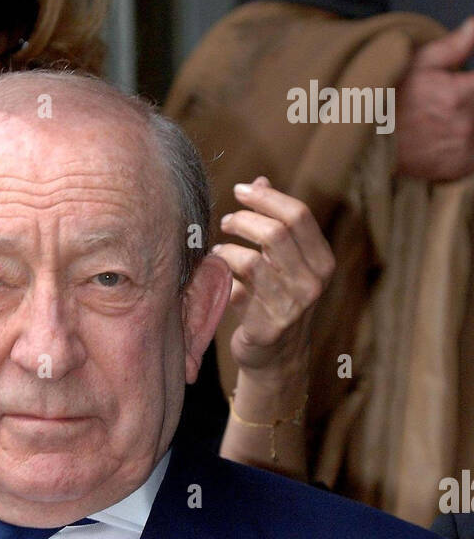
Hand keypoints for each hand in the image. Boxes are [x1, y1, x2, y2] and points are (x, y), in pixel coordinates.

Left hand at [211, 177, 334, 379]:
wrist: (275, 358)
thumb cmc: (277, 301)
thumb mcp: (286, 261)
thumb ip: (276, 222)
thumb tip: (260, 180)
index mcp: (322, 261)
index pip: (298, 215)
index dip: (266, 197)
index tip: (242, 190)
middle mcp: (312, 284)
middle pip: (275, 233)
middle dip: (244, 219)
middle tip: (226, 221)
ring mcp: (292, 308)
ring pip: (252, 260)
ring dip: (228, 249)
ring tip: (218, 248)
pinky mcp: (267, 327)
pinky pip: (237, 289)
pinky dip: (222, 275)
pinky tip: (216, 271)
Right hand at [396, 18, 473, 181]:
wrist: (368, 146)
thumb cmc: (391, 100)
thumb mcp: (418, 63)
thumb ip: (454, 45)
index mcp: (460, 95)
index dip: (471, 84)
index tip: (463, 85)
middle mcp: (465, 124)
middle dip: (470, 100)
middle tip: (445, 102)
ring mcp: (461, 149)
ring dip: (469, 122)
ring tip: (445, 118)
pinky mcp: (457, 168)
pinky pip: (473, 157)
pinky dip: (466, 146)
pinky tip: (449, 137)